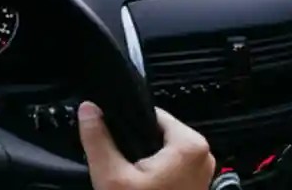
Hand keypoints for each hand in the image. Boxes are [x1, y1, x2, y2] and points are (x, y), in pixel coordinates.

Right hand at [78, 101, 214, 189]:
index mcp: (189, 144)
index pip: (152, 115)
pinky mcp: (197, 186)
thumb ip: (98, 138)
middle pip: (157, 133)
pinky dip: (154, 175)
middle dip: (136, 146)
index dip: (128, 125)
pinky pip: (171, 168)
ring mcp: (203, 172)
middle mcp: (203, 154)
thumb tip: (88, 108)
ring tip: (130, 180)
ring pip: (162, 151)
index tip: (114, 141)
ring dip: (143, 162)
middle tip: (121, 168)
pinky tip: (141, 188)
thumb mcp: (111, 176)